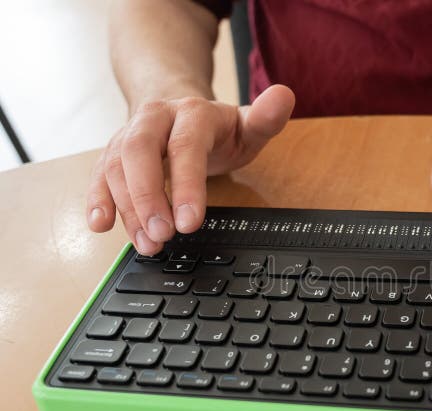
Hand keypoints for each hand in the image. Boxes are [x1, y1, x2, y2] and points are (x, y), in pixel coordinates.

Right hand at [86, 85, 295, 254]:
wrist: (181, 110)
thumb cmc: (220, 128)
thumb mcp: (249, 125)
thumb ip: (267, 119)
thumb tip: (284, 96)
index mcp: (192, 113)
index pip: (185, 147)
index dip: (186, 185)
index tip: (190, 222)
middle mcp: (154, 119)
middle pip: (139, 152)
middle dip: (148, 197)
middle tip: (163, 235)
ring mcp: (129, 135)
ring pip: (117, 167)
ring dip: (128, 209)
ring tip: (148, 244)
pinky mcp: (114, 154)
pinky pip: (99, 174)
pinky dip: (98, 199)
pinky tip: (100, 223)